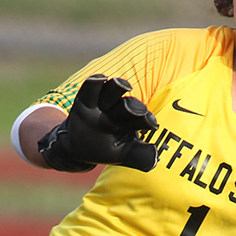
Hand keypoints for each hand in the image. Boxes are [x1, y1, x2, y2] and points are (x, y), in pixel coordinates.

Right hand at [37, 75, 158, 172]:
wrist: (80, 148)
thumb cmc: (106, 150)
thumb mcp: (124, 155)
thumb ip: (140, 156)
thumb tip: (155, 155)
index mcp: (132, 123)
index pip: (141, 120)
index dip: (147, 121)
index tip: (152, 125)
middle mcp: (119, 110)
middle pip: (128, 104)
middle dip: (134, 107)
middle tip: (139, 111)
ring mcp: (103, 103)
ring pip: (113, 91)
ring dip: (119, 87)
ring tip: (124, 86)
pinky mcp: (87, 99)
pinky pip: (91, 89)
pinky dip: (95, 83)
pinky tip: (100, 79)